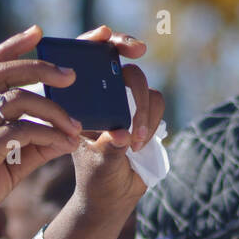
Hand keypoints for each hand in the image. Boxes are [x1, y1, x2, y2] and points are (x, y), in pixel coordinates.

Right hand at [0, 25, 82, 238]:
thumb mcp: (11, 163)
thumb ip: (37, 145)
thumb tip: (70, 134)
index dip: (12, 47)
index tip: (37, 33)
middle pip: (2, 73)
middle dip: (39, 66)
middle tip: (70, 74)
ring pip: (17, 101)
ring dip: (52, 109)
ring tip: (76, 123)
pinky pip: (21, 132)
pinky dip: (48, 134)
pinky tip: (65, 143)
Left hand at [69, 25, 165, 212]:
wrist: (111, 198)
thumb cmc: (95, 178)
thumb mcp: (98, 165)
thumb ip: (110, 148)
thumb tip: (123, 134)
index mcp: (82, 100)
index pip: (89, 60)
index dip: (101, 42)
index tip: (114, 40)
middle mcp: (104, 96)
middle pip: (124, 69)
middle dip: (136, 82)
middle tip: (145, 97)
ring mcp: (126, 104)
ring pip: (145, 88)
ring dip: (144, 112)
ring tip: (136, 142)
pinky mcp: (145, 114)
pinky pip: (156, 103)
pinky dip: (152, 121)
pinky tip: (141, 144)